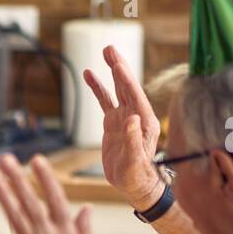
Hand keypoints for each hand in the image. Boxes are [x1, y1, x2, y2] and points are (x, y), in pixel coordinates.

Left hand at [0, 155, 97, 233]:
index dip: (45, 178)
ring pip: (14, 215)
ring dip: (2, 193)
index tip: (36, 160)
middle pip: (31, 200)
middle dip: (18, 178)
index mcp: (67, 231)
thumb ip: (85, 229)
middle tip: (5, 159)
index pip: (55, 198)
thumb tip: (87, 207)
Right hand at [84, 45, 163, 210]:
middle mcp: (136, 115)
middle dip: (119, 66)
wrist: (134, 184)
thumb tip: (131, 118)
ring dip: (110, 71)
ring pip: (117, 88)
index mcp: (144, 121)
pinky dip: (97, 87)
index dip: (126, 80)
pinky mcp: (113, 122)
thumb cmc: (136, 175)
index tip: (117, 65)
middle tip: (110, 49)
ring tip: (104, 52)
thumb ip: (133, 139)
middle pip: (126, 85)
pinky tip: (88, 74)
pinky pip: (104, 100)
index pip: (134, 95)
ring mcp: (124, 117)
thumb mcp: (134, 160)